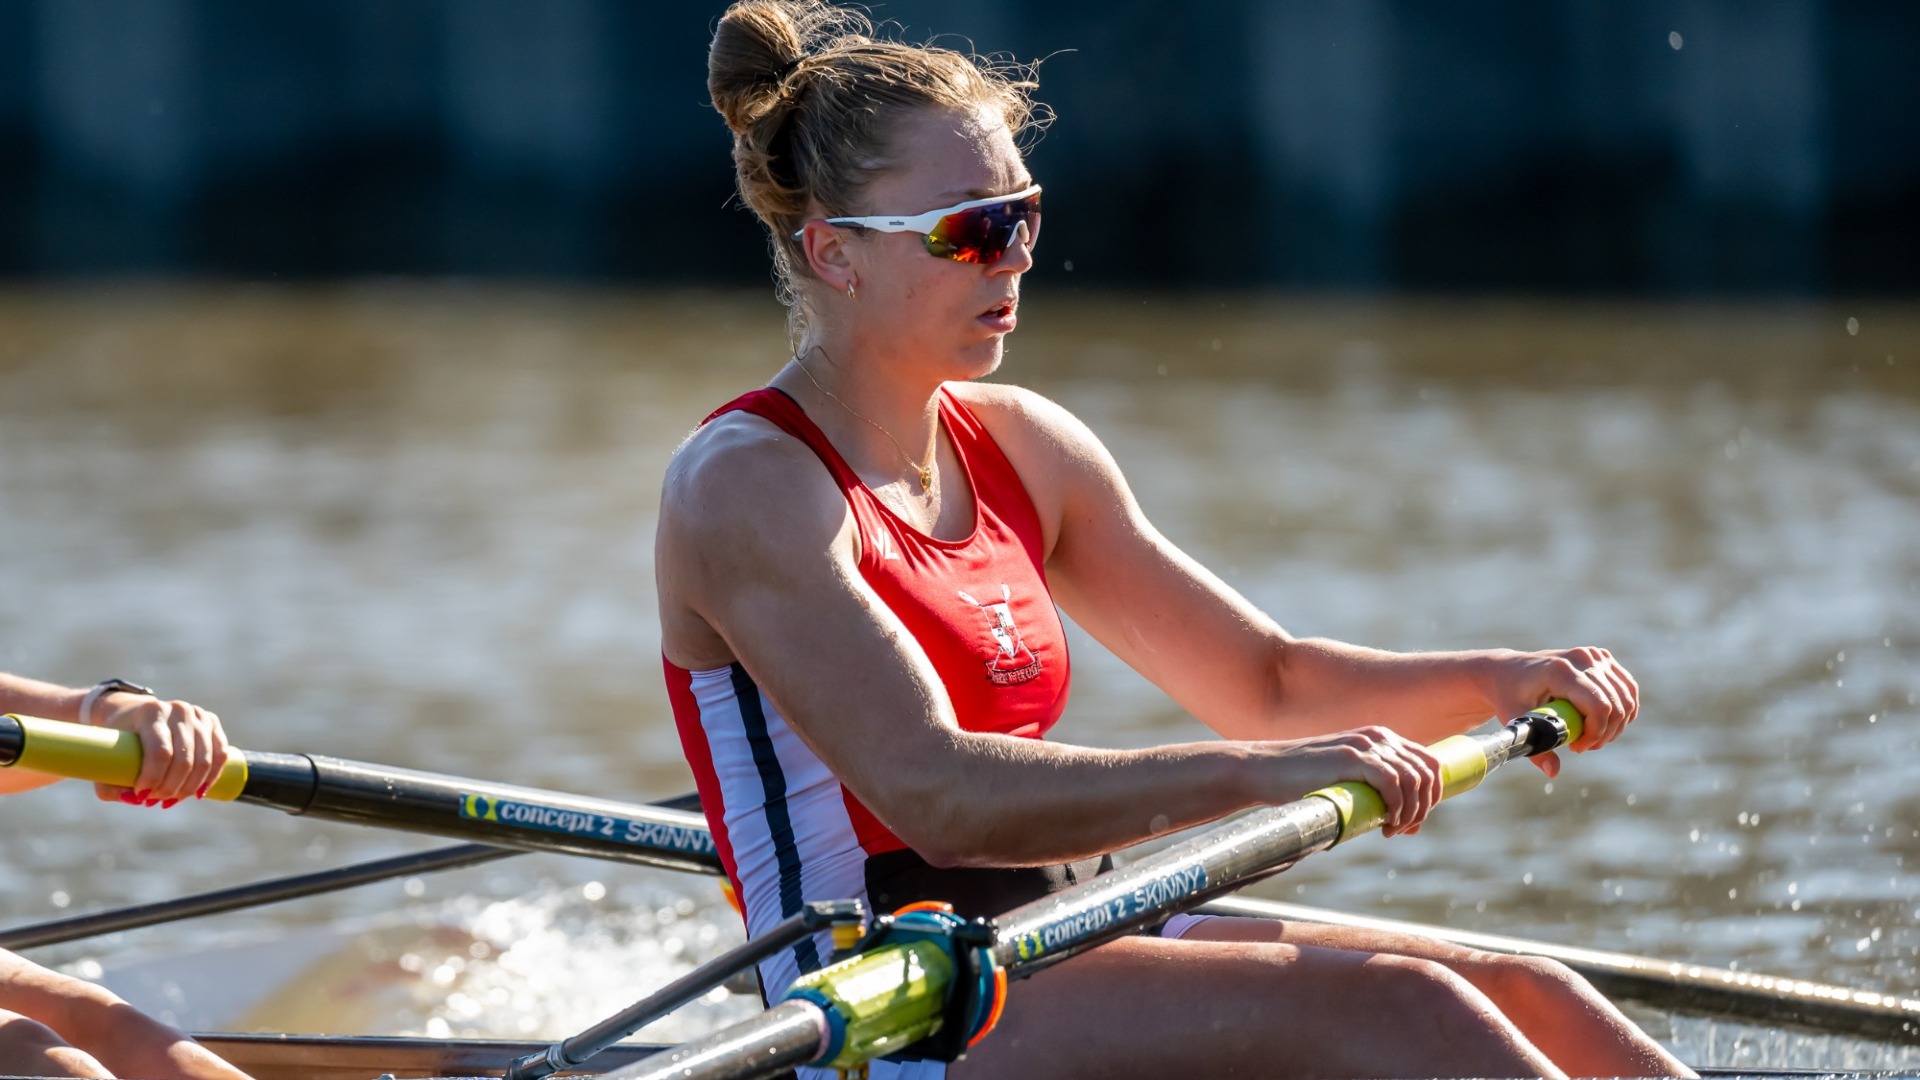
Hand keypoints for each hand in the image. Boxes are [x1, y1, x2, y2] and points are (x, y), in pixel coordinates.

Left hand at [91, 694, 230, 806]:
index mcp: (151, 712)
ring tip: (172, 799)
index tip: (142, 796)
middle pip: (183, 760)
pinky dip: (211, 778)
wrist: (133, 712)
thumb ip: (109, 784)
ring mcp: (198, 714)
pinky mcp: (211, 722)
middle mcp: (178, 709)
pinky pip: (221, 755)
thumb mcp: (104, 758)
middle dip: (171, 788)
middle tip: (156, 800)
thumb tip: (134, 800)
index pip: (160, 752)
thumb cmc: (118, 740)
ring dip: (190, 788)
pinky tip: (199, 792)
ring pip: (205, 761)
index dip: (153, 779)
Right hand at [1267, 726, 1442, 836]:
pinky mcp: (1351, 758)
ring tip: (1392, 830)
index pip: (1427, 763)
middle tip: (1403, 830)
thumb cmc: (1299, 780)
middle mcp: (1378, 737)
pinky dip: (1397, 806)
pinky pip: (1393, 782)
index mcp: (1379, 738)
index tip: (1413, 822)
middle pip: (1427, 772)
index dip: (1431, 796)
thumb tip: (1400, 819)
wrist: (1264, 770)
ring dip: (1411, 811)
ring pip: (1414, 779)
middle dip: (1423, 806)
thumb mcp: (1344, 777)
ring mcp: (1365, 745)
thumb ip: (1369, 788)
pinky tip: (1387, 822)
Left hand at [1479, 646, 1639, 777]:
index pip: (1598, 706)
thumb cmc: (1509, 696)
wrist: (1507, 671)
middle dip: (1604, 734)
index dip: (1595, 733)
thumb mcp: (1516, 721)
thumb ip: (1535, 748)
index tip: (1576, 748)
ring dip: (1615, 726)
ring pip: (1626, 699)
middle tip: (1581, 746)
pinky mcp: (1602, 659)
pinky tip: (1602, 724)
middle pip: (1616, 706)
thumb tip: (1553, 772)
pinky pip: (1628, 690)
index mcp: (1560, 671)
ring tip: (1589, 736)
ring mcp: (1595, 656)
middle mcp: (1582, 658)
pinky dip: (1622, 712)